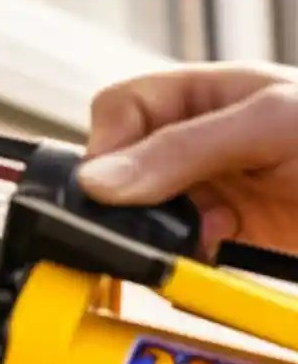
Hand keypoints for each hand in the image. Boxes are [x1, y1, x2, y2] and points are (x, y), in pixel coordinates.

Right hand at [76, 62, 297, 257]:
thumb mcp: (269, 124)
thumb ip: (181, 147)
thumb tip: (95, 180)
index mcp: (204, 97)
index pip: (120, 109)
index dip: (107, 144)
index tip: (109, 186)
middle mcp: (198, 144)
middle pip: (121, 169)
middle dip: (128, 200)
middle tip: (152, 221)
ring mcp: (210, 195)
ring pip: (142, 220)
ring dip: (159, 237)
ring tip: (201, 238)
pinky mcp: (225, 243)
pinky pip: (175, 258)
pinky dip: (183, 265)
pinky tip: (216, 256)